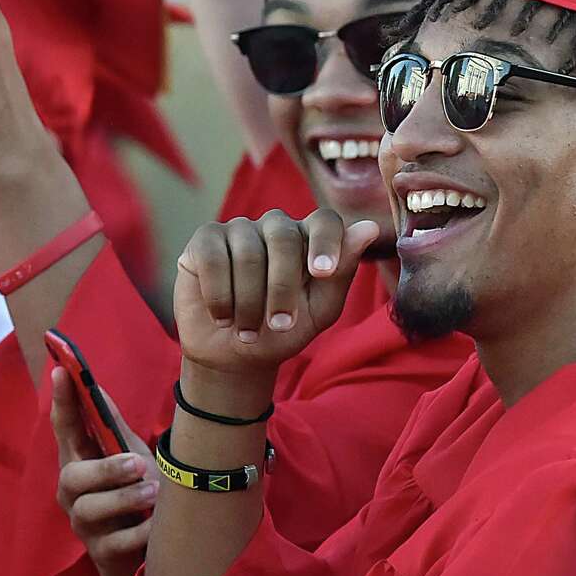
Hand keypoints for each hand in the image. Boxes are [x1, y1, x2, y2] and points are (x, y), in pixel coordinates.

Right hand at [52, 367, 155, 575]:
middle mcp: (75, 492)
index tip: (62, 370)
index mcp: (81, 460)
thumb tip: (97, 386)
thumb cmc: (136, 491)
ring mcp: (85, 524)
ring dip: (123, 499)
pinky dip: (137, 532)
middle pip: (72, 476)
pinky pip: (113, 543)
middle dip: (104, 469)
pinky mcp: (101, 553)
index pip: (67, 428)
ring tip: (153, 493)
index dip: (63, 401)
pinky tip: (155, 525)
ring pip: (89, 510)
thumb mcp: (129, 452)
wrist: (147, 547)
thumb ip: (112, 425)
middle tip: (137, 464)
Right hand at [175, 209, 378, 378]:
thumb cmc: (282, 331)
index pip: (324, 220)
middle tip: (280, 325)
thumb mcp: (317, 310)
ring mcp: (239, 229)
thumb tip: (370, 228)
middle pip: (284, 236)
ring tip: (247, 330)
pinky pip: (214, 255)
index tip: (322, 271)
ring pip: (248, 251)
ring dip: (249, 301)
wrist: (234, 356)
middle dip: (283, 287)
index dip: (325, 241)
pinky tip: (223, 316)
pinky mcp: (205, 240)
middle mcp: (275, 226)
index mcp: (308, 238)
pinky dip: (219, 293)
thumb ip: (341, 272)